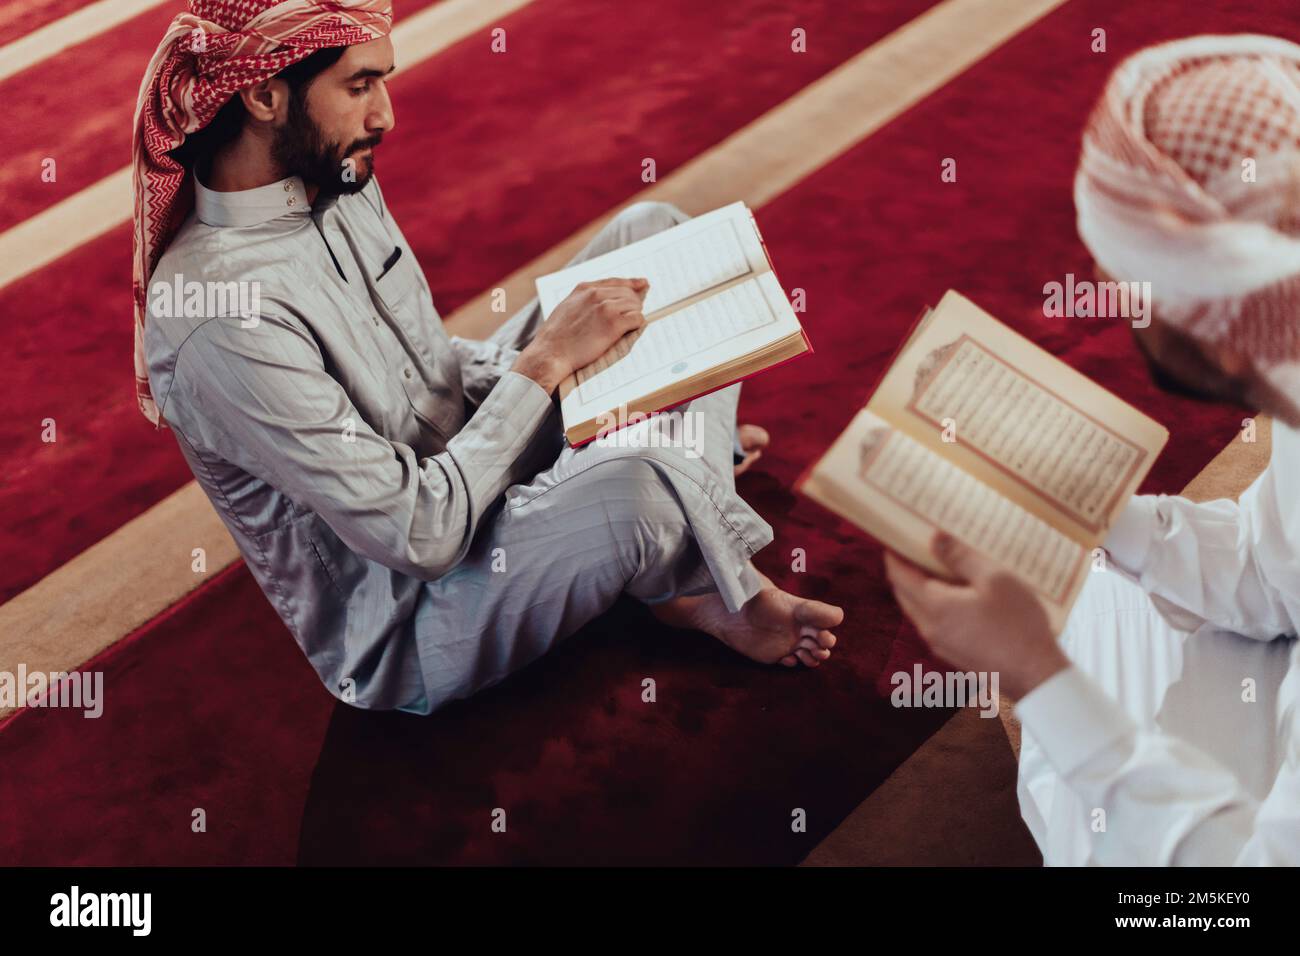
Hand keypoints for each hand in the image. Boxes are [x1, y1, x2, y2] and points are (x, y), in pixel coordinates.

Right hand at [513, 278, 649, 393]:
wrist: (550, 353)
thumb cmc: (556, 337)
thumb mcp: (567, 307)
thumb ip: (583, 300)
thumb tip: (601, 302)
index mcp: (584, 288)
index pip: (615, 281)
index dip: (632, 283)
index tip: (643, 284)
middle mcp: (596, 295)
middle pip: (628, 293)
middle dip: (634, 304)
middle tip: (634, 315)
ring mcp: (606, 308)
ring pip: (635, 305)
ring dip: (635, 315)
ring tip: (629, 326)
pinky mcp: (614, 324)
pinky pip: (637, 319)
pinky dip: (637, 325)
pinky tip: (631, 330)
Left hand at [883, 531, 1068, 699]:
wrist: (1036, 675)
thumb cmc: (1019, 624)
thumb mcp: (995, 579)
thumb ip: (961, 557)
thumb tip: (934, 537)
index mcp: (934, 607)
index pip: (898, 576)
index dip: (893, 556)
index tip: (895, 538)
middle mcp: (929, 628)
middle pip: (903, 594)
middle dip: (904, 570)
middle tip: (916, 549)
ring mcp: (940, 644)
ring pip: (918, 610)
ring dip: (920, 589)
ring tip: (939, 569)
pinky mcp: (953, 654)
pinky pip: (933, 624)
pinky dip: (934, 605)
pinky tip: (958, 597)